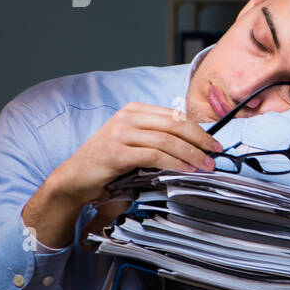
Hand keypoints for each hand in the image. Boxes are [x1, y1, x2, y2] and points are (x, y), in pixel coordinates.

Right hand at [48, 102, 223, 206]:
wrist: (74, 179)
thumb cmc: (108, 164)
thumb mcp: (135, 144)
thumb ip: (158, 139)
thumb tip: (194, 146)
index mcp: (135, 110)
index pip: (175, 115)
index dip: (199, 130)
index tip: (215, 144)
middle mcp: (127, 117)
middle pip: (175, 124)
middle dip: (200, 141)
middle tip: (215, 155)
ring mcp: (120, 133)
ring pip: (167, 140)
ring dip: (191, 155)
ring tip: (204, 166)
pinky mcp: (116, 152)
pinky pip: (153, 156)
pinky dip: (174, 163)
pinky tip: (185, 171)